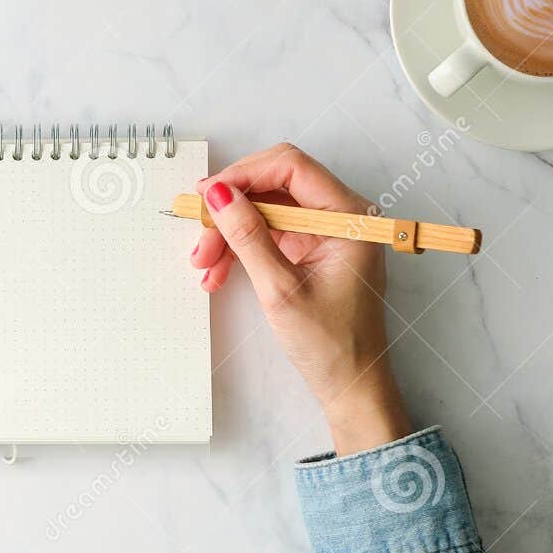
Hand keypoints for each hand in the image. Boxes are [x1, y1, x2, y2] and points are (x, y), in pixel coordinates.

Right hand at [191, 143, 410, 454]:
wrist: (352, 385)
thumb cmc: (331, 344)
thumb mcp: (281, 289)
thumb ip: (248, 236)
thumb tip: (219, 195)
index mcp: (349, 216)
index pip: (291, 166)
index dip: (244, 174)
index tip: (208, 196)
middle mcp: (339, 216)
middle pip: (274, 186)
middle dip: (232, 209)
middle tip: (200, 236)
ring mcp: (324, 234)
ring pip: (265, 212)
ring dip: (230, 233)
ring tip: (204, 266)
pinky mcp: (311, 251)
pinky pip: (269, 235)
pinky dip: (241, 249)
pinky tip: (218, 273)